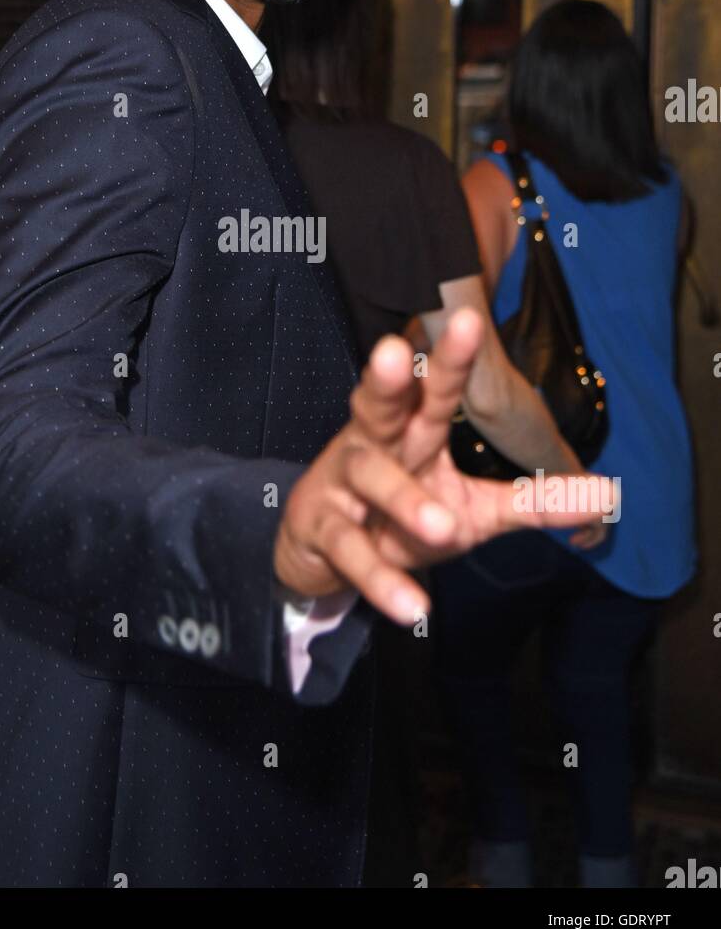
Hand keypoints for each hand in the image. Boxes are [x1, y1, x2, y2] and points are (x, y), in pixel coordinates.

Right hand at [275, 308, 614, 623]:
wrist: (322, 553)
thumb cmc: (403, 516)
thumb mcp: (474, 510)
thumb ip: (534, 502)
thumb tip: (606, 495)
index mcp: (413, 431)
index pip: (435, 390)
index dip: (451, 359)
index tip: (469, 320)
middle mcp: (374, 444)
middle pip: (380, 404)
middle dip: (389, 379)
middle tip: (398, 353)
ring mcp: (343, 484)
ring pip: (369, 476)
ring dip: (404, 499)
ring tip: (443, 527)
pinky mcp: (324, 530)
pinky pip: (351, 551)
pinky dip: (381, 579)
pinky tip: (412, 607)